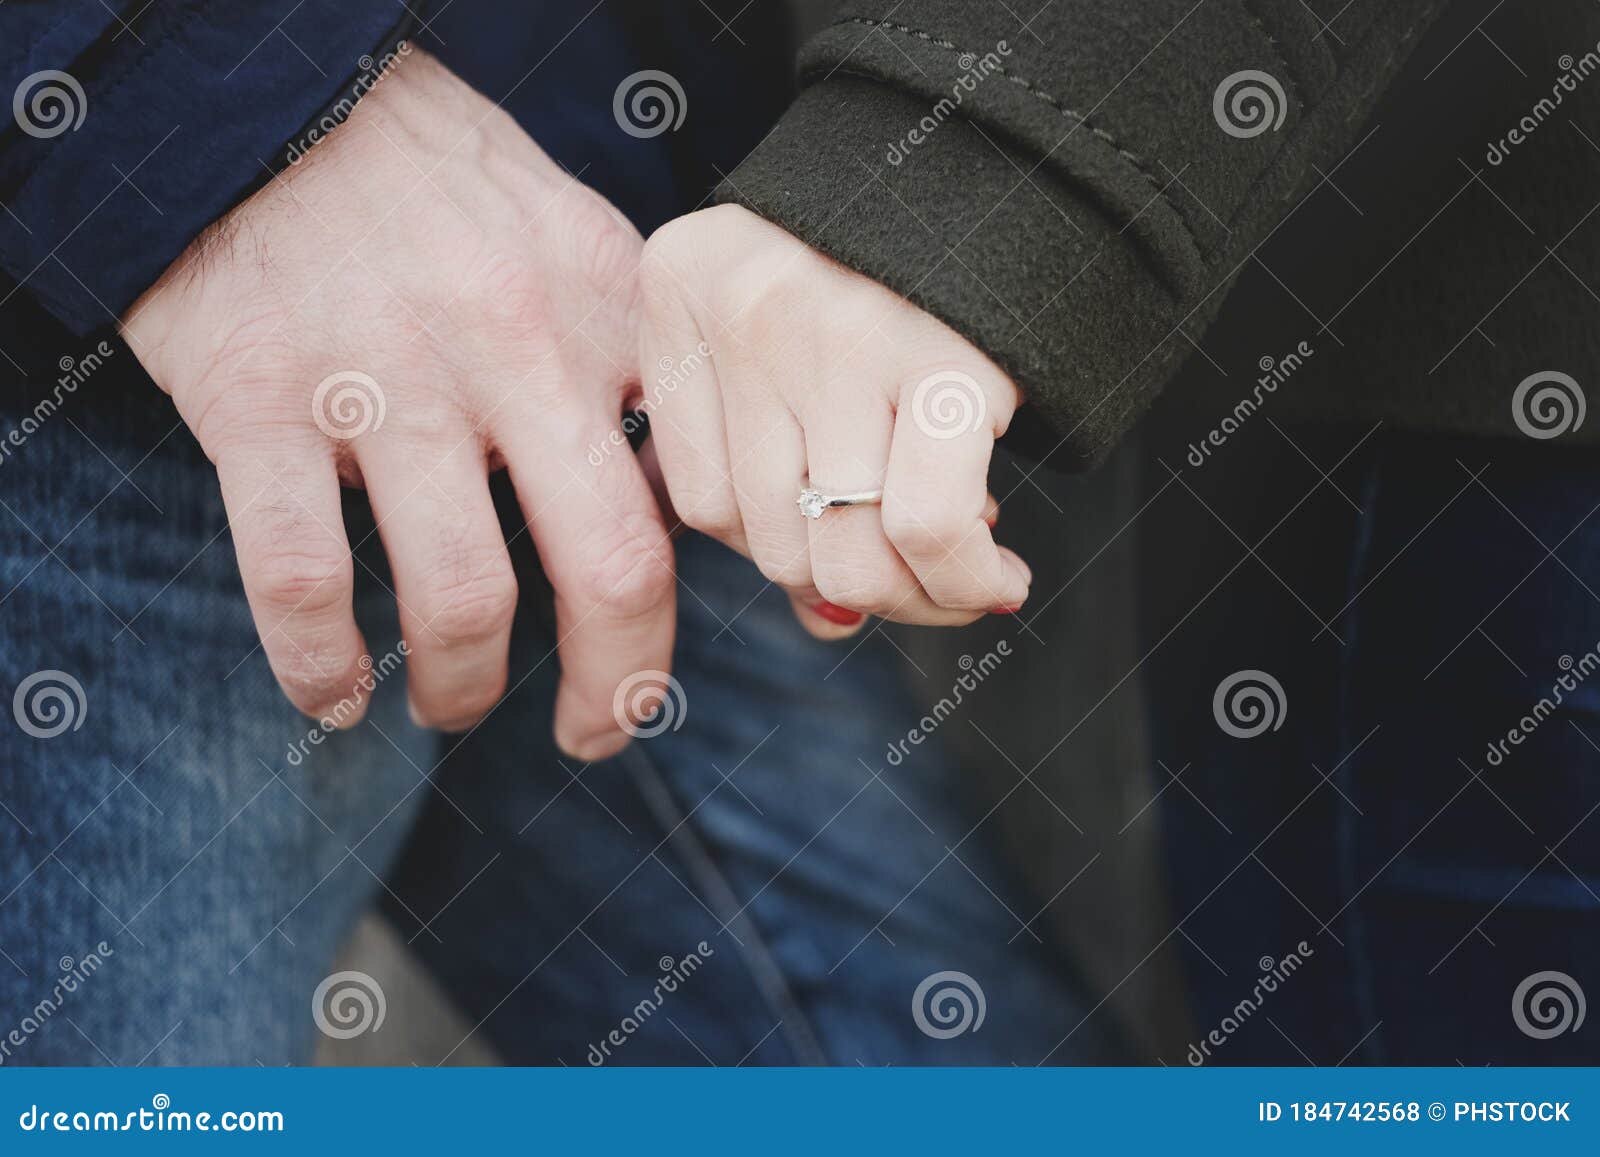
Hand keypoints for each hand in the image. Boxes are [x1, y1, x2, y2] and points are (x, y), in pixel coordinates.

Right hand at [122, 49, 672, 758]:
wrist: (271, 95)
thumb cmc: (440, 185)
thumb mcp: (575, 242)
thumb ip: (636, 363)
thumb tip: (690, 503)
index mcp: (604, 313)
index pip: (693, 490)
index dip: (700, 596)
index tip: (664, 661)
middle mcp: (511, 350)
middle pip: (608, 566)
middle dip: (614, 683)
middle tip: (596, 734)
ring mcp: (384, 381)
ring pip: (459, 593)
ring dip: (462, 686)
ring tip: (451, 706)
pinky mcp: (259, 402)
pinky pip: (300, 576)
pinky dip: (318, 666)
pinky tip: (332, 697)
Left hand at [637, 205, 1029, 636]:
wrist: (1006, 147)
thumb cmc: (889, 258)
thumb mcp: (788, 326)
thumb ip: (772, 459)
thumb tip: (823, 620)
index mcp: (683, 290)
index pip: (703, 503)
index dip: (785, 554)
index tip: (845, 550)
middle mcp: (743, 309)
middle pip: (773, 541)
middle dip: (855, 591)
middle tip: (919, 583)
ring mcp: (834, 333)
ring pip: (847, 555)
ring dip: (917, 600)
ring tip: (963, 581)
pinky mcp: (938, 356)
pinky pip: (928, 529)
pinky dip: (966, 581)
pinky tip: (999, 577)